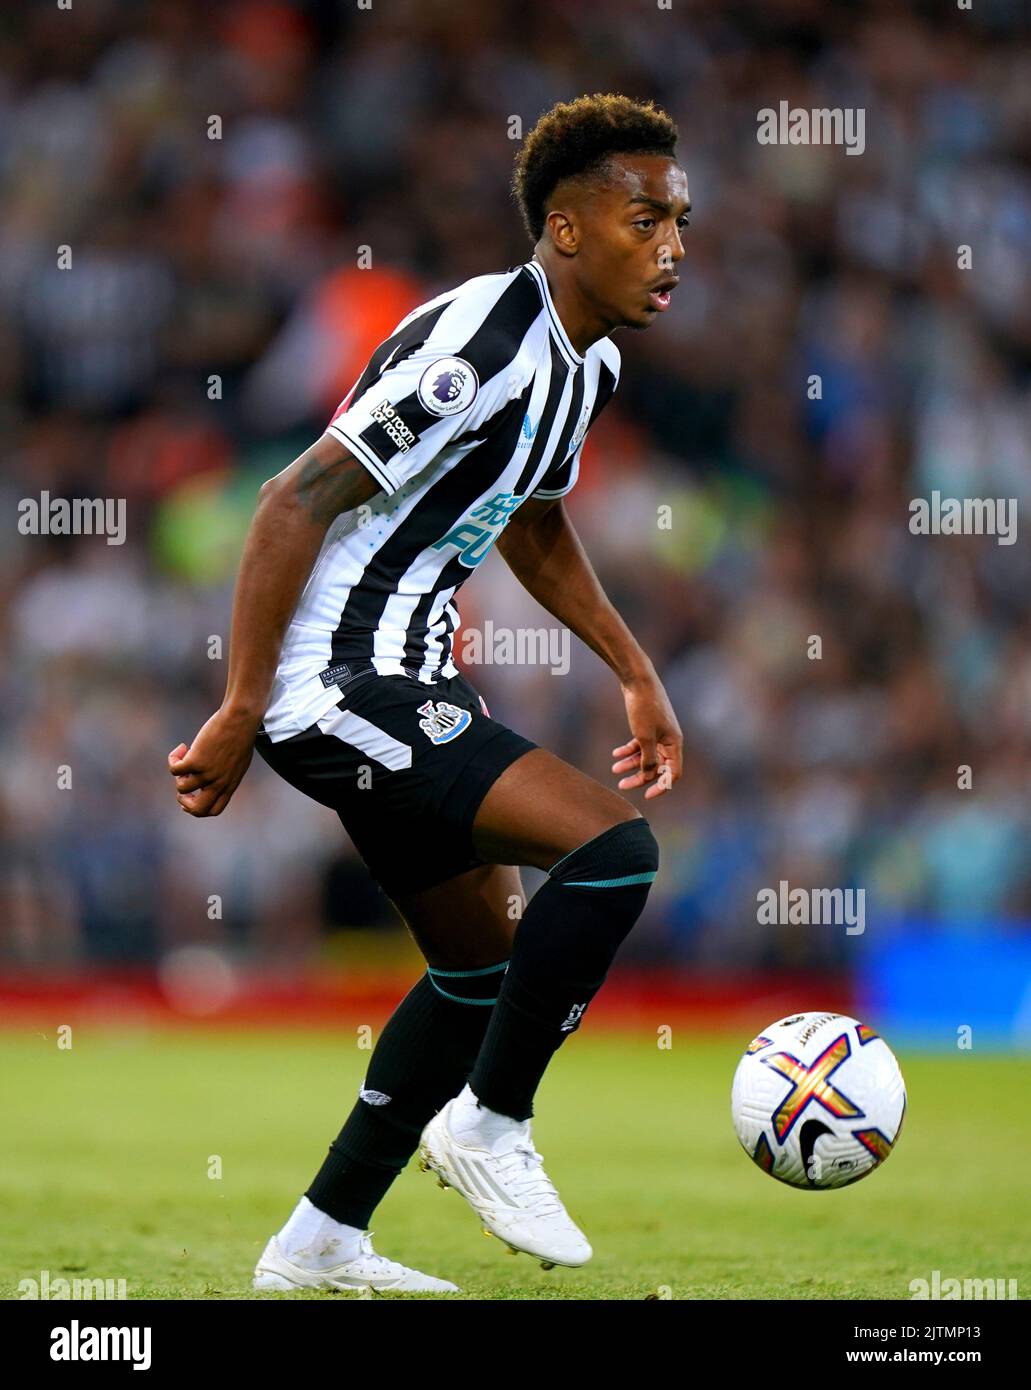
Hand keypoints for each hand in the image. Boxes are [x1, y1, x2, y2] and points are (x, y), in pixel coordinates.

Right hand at [168, 706, 259, 817]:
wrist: (240, 720)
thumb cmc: (241, 734)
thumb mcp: (237, 759)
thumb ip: (226, 772)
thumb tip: (209, 775)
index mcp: (230, 784)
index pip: (215, 810)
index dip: (199, 809)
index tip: (190, 797)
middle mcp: (219, 783)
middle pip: (198, 809)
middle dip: (185, 802)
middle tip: (183, 784)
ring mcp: (207, 773)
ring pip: (181, 787)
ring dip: (179, 774)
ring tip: (186, 757)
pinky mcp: (196, 761)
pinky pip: (174, 769)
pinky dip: (174, 758)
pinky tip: (182, 747)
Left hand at [612, 674, 682, 799]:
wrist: (638, 680)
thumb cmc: (644, 707)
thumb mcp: (644, 737)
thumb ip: (648, 758)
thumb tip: (649, 774)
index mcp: (674, 743)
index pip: (672, 773)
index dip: (661, 786)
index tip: (647, 795)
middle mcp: (669, 740)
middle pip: (657, 766)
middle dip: (640, 777)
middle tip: (622, 785)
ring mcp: (658, 732)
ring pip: (646, 756)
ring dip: (631, 764)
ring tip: (614, 769)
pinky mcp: (647, 725)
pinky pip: (639, 744)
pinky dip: (628, 750)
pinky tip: (615, 754)